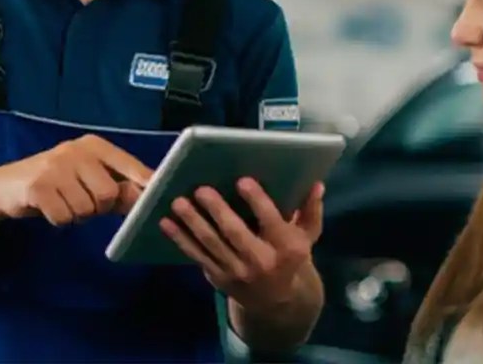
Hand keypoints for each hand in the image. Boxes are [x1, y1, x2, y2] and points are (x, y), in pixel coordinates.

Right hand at [0, 135, 152, 225]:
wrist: (7, 185)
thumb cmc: (56, 183)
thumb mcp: (87, 179)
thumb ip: (116, 187)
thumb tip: (147, 198)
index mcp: (93, 146)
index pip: (128, 164)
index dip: (145, 182)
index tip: (160, 194)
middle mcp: (76, 151)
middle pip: (108, 193)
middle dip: (98, 208)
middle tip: (81, 202)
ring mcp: (56, 167)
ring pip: (86, 209)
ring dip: (76, 215)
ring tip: (63, 202)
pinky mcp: (39, 187)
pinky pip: (64, 217)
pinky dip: (60, 220)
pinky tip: (49, 207)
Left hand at [160, 178, 323, 311]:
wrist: (276, 301)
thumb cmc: (289, 256)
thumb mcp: (307, 236)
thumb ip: (310, 210)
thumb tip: (316, 184)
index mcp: (287, 248)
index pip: (271, 221)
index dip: (257, 202)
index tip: (242, 181)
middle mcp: (261, 261)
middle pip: (236, 233)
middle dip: (217, 211)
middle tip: (201, 189)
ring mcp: (237, 272)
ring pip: (211, 244)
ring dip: (192, 223)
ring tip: (178, 202)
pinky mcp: (218, 277)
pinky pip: (196, 256)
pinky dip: (180, 240)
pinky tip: (166, 222)